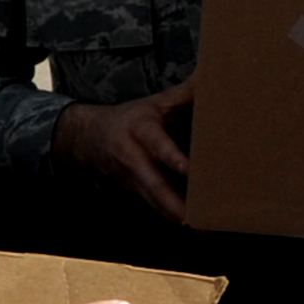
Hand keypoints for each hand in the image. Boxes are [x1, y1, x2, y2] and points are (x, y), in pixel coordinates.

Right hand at [51, 78, 195, 222]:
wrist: (90, 139)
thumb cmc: (131, 120)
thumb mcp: (154, 103)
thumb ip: (184, 94)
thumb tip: (213, 75)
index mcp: (140, 130)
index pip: (157, 144)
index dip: (172, 157)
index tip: (189, 169)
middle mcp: (134, 158)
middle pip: (154, 184)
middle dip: (175, 203)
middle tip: (196, 217)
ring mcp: (133, 180)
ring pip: (155, 202)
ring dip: (177, 216)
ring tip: (203, 228)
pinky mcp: (137, 193)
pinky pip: (156, 209)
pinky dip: (173, 218)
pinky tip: (195, 227)